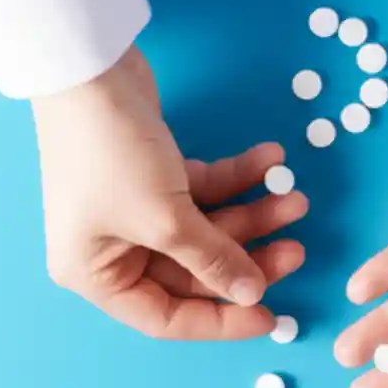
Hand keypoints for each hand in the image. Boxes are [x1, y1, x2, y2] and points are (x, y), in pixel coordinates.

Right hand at [35, 45, 307, 338]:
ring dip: (253, 213)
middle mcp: (111, 248)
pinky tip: (272, 161)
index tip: (272, 314)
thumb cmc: (111, 155)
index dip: (221, 320)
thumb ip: (214, 260)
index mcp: (96, 275)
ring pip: (206, 228)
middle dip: (248, 256)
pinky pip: (203, 189)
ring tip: (297, 199)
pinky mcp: (152, 172)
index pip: (166, 317)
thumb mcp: (167, 219)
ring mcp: (132, 208)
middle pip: (194, 271)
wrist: (88, 67)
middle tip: (298, 248)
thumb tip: (253, 293)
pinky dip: (237, 178)